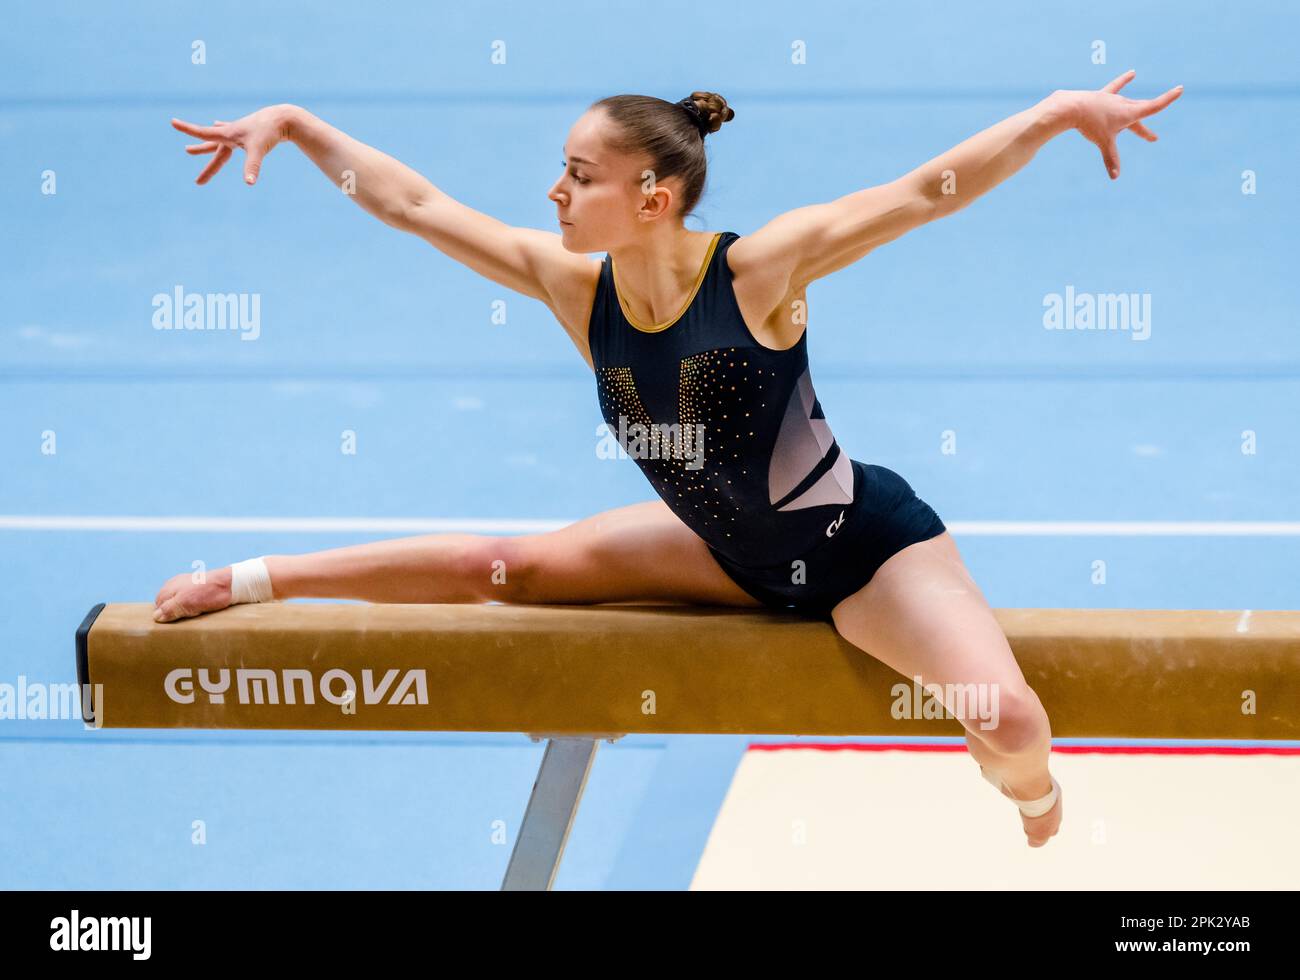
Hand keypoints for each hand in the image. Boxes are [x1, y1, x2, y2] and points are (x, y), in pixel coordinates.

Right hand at [153, 566, 234, 622]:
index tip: (176, 618)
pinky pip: (191, 602)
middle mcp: (176, 585)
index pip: (158, 606)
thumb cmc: (207, 593)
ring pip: (180, 605)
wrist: (231, 584)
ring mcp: (187, 586)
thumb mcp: (185, 603)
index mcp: (169, 587)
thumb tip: (156, 617)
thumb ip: (169, 609)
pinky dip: (195, 608)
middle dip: (176, 613)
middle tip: (187, 615)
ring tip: (197, 611)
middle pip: (168, 605)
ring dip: (186, 611)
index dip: (166, 615)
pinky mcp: (199, 590)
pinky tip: (202, 608)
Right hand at [171, 104, 295, 185]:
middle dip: (200, 151)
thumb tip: (249, 183)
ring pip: (219, 141)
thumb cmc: (269, 132)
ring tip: (193, 148)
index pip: (203, 133)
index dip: (187, 129)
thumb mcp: (258, 150)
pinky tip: (219, 123)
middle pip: (212, 145)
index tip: (172, 121)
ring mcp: (240, 131)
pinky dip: (223, 129)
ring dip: (207, 145)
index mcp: (228, 134)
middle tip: (186, 151)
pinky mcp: (249, 131)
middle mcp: (231, 132)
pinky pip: (231, 131)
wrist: (284, 118)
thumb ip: (252, 166)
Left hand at [1064, 70, 1182, 179]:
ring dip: (1136, 109)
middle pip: (1140, 114)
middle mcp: (1124, 104)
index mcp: (1129, 113)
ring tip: (1144, 106)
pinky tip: (1132, 73)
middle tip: (1153, 139)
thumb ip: (1111, 159)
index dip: (1168, 98)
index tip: (1180, 88)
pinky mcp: (1102, 96)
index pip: (1153, 106)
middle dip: (1144, 130)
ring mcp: (1113, 99)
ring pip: (1129, 103)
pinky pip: (1115, 88)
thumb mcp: (1103, 142)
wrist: (1072, 107)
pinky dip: (1123, 81)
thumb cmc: (1090, 124)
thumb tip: (1115, 177)